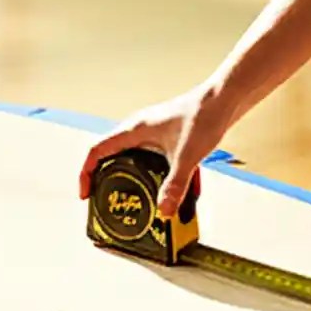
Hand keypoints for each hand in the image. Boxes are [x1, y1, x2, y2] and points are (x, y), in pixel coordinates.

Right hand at [78, 84, 233, 218]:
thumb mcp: (187, 157)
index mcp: (134, 130)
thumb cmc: (204, 116)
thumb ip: (175, 186)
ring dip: (129, 176)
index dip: (86, 173)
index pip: (97, 150)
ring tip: (135, 199)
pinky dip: (152, 173)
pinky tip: (170, 188)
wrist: (225, 98)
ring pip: (130, 156)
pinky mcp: (167, 135)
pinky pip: (150, 156)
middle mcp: (139, 129)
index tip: (85, 194)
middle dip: (105, 179)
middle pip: (109, 155)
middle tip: (108, 201)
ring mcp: (153, 131)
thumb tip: (164, 212)